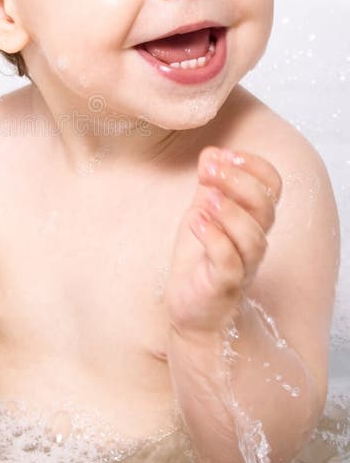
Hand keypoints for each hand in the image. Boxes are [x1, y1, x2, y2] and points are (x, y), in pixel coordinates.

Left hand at [165, 146, 281, 335]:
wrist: (191, 309)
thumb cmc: (201, 261)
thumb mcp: (203, 214)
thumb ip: (209, 186)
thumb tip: (210, 153)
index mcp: (252, 218)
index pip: (272, 185)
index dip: (252, 165)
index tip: (221, 154)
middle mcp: (253, 240)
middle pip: (265, 205)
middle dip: (237, 180)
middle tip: (208, 169)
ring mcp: (242, 264)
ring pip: (253, 237)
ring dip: (228, 211)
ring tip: (203, 197)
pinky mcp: (223, 285)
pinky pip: (229, 262)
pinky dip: (213, 238)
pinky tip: (195, 221)